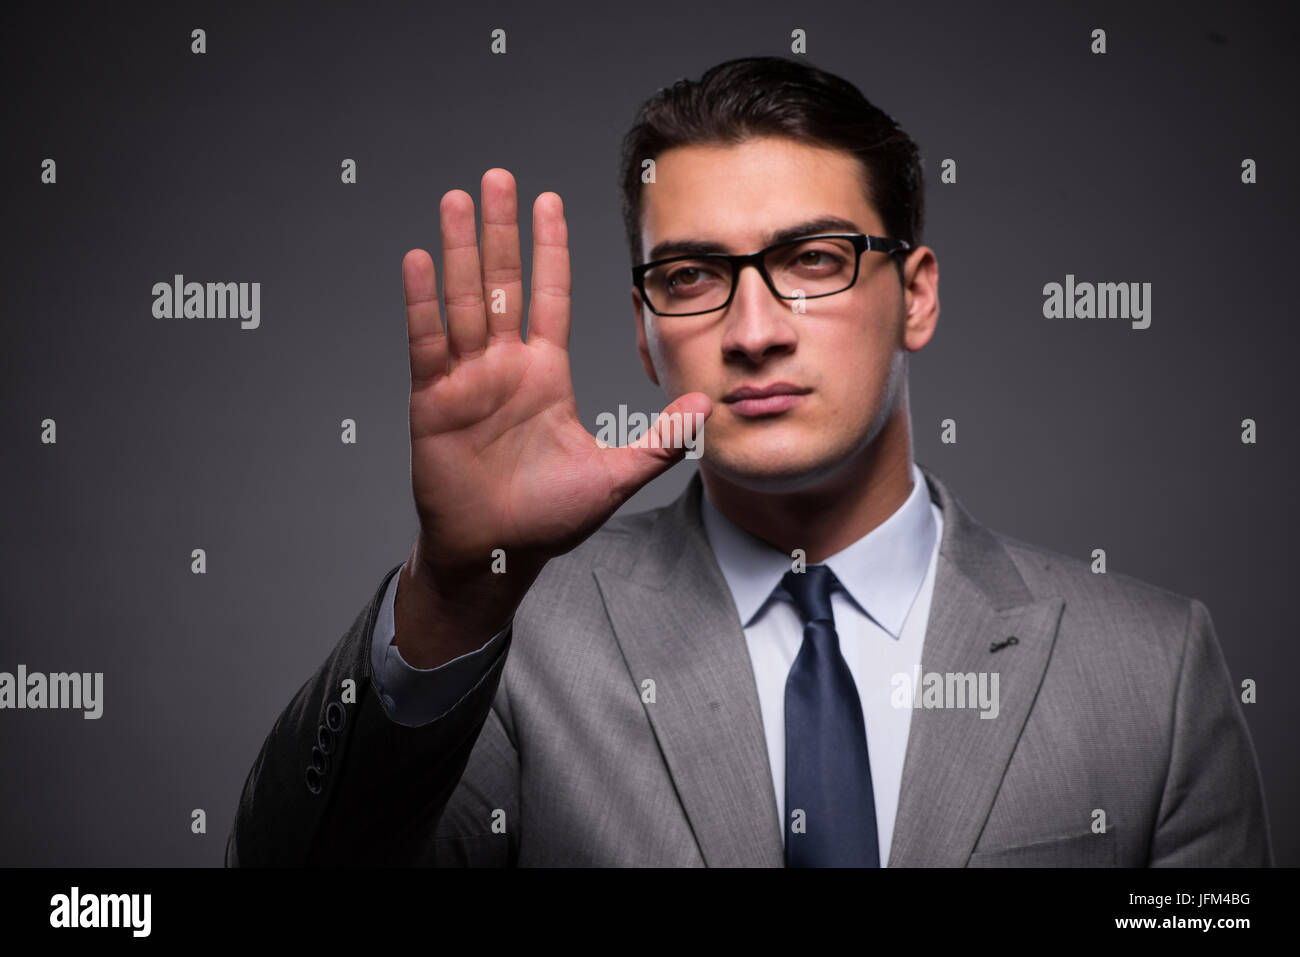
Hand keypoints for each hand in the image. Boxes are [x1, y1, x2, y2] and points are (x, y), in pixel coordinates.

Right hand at [400, 169, 710, 619]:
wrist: (496, 552)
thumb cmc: (550, 518)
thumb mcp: (615, 475)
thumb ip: (661, 441)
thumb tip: (706, 407)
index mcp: (545, 375)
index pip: (550, 297)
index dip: (550, 249)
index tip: (549, 201)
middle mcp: (505, 366)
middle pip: (503, 283)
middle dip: (502, 230)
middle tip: (496, 178)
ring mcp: (467, 378)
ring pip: (465, 301)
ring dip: (460, 249)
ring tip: (456, 200)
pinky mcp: (433, 399)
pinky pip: (428, 342)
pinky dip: (423, 302)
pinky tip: (420, 259)